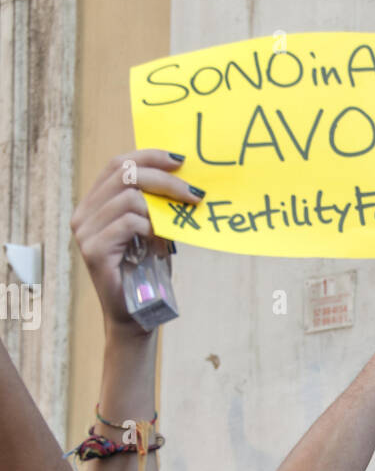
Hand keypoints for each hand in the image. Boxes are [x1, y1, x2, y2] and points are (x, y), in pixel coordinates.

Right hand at [71, 150, 200, 332]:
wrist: (136, 315)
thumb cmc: (147, 272)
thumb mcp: (152, 229)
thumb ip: (155, 203)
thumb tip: (183, 175)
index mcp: (94, 204)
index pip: (117, 164)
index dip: (149, 156)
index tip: (180, 160)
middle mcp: (84, 214)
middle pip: (124, 174)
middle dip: (165, 180)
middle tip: (194, 193)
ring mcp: (85, 232)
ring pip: (130, 198)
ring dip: (161, 213)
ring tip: (170, 235)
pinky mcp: (94, 250)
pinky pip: (130, 223)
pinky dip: (152, 231)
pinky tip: (160, 247)